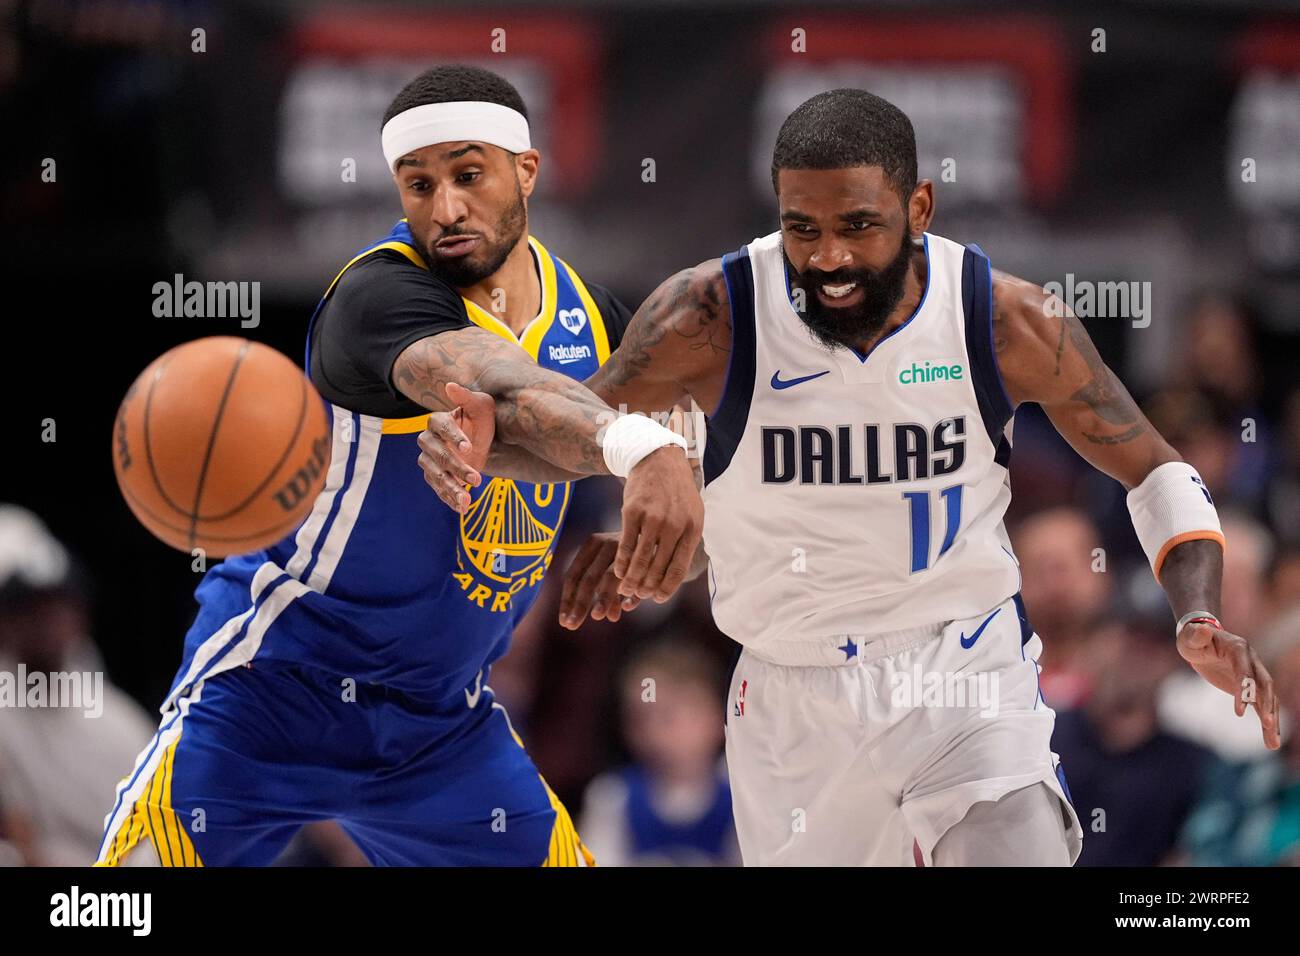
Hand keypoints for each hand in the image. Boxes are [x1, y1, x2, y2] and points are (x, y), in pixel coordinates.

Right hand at [417, 382, 496, 513]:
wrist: (483, 439)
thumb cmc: (481, 420)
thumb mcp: (481, 406)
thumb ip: (467, 397)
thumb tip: (450, 386)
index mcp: (437, 421)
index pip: (442, 428)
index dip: (454, 437)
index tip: (469, 448)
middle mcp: (428, 440)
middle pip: (438, 456)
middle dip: (457, 468)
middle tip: (477, 478)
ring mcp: (429, 460)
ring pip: (435, 475)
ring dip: (451, 488)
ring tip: (466, 500)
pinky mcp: (434, 476)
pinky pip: (438, 489)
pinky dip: (450, 499)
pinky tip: (463, 508)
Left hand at [559, 532, 641, 628]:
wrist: (664, 534)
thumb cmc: (632, 555)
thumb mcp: (614, 570)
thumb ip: (606, 592)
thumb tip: (604, 616)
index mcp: (592, 544)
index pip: (573, 574)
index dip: (567, 599)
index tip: (564, 621)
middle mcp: (606, 543)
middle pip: (588, 578)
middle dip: (580, 604)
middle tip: (572, 625)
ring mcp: (626, 547)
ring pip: (609, 577)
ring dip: (604, 599)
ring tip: (597, 616)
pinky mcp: (645, 552)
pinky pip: (634, 577)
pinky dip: (629, 594)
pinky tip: (627, 607)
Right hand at [615, 445, 703, 603]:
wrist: (659, 460)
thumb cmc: (677, 492)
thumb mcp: (693, 513)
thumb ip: (687, 541)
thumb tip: (677, 573)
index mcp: (692, 528)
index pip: (679, 568)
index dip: (667, 588)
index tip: (657, 598)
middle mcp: (674, 525)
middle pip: (658, 567)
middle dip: (647, 587)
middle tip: (639, 596)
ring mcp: (653, 518)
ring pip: (640, 559)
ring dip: (631, 579)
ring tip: (626, 589)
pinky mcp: (632, 511)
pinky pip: (625, 545)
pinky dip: (621, 562)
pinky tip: (618, 571)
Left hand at [1177, 621, 1280, 749]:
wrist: (1201, 642)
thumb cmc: (1194, 639)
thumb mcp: (1191, 636)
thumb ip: (1196, 635)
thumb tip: (1202, 628)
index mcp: (1239, 649)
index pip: (1244, 670)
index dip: (1244, 688)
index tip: (1239, 711)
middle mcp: (1252, 662)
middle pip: (1264, 684)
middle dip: (1267, 704)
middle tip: (1268, 724)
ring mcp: (1254, 675)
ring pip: (1268, 699)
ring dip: (1272, 720)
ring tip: (1273, 744)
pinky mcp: (1250, 688)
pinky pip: (1261, 706)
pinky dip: (1267, 723)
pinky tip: (1271, 741)